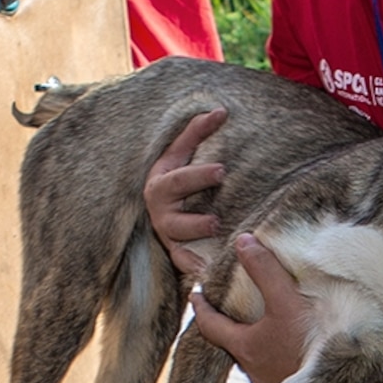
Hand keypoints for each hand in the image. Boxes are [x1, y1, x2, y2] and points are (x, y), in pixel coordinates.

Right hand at [146, 108, 229, 269]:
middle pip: (174, 216)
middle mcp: (160, 211)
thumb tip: (221, 110)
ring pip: (177, 241)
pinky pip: (184, 264)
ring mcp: (167, 235)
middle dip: (195, 212)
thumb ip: (198, 132)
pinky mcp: (177, 254)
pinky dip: (196, 269)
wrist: (165, 206)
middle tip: (219, 208)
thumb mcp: (182, 153)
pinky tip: (211, 272)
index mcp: (160, 183)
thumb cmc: (180, 175)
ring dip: (196, 236)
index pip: (177, 179)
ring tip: (217, 229)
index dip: (198, 175)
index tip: (223, 169)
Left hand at [190, 233, 312, 382]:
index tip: (196, 295)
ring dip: (252, 338)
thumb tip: (242, 241)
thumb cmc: (314, 340)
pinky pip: (274, 364)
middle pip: (230, 342)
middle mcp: (254, 369)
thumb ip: (264, 269)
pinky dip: (273, 350)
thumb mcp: (286, 298)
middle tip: (225, 307)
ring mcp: (273, 381)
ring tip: (257, 321)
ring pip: (253, 356)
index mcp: (245, 348)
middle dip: (227, 324)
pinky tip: (285, 342)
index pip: (210, 326)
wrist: (347, 374)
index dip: (202, 308)